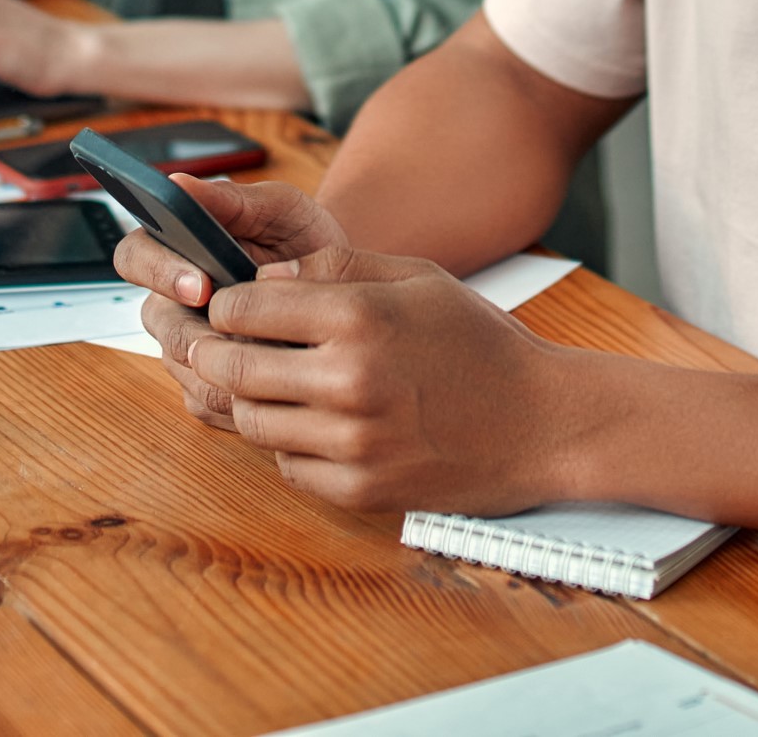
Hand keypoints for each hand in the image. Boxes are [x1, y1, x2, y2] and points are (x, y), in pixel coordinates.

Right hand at [121, 176, 349, 431]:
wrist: (341, 291)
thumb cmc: (303, 241)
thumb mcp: (280, 209)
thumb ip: (230, 199)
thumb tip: (178, 184)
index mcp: (176, 248)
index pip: (135, 256)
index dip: (160, 272)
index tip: (201, 284)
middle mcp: (171, 299)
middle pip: (155, 321)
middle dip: (194, 330)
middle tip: (237, 333)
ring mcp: (185, 345)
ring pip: (179, 366)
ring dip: (222, 364)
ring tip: (271, 354)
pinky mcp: (204, 385)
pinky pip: (202, 400)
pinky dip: (236, 395)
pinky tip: (270, 382)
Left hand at [138, 182, 582, 510]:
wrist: (543, 423)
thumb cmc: (481, 343)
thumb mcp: (417, 278)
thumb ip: (336, 268)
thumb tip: (265, 278)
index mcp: (359, 317)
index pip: (244, 309)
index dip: (225, 305)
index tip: (227, 307)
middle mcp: (348, 381)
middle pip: (232, 368)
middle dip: (214, 352)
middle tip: (214, 346)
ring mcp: (352, 443)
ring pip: (251, 421)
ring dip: (248, 400)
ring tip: (263, 382)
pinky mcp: (360, 489)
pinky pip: (288, 466)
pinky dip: (288, 444)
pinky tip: (311, 423)